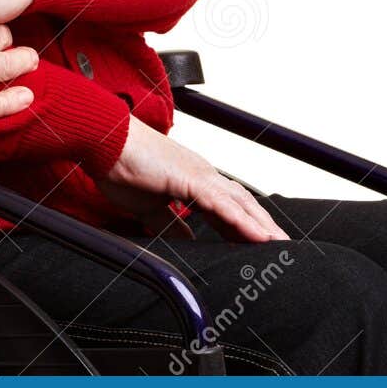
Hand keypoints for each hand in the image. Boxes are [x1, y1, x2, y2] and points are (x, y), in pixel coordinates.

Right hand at [94, 117, 289, 241]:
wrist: (105, 140)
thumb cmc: (120, 165)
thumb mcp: (147, 204)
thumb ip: (168, 221)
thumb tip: (184, 238)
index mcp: (192, 179)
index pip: (227, 206)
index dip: (245, 226)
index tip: (258, 245)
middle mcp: (203, 174)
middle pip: (243, 203)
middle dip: (263, 226)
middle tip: (281, 248)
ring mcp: (199, 175)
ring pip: (240, 204)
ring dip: (261, 226)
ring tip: (279, 246)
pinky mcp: (191, 179)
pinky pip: (222, 204)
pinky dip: (242, 221)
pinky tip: (257, 236)